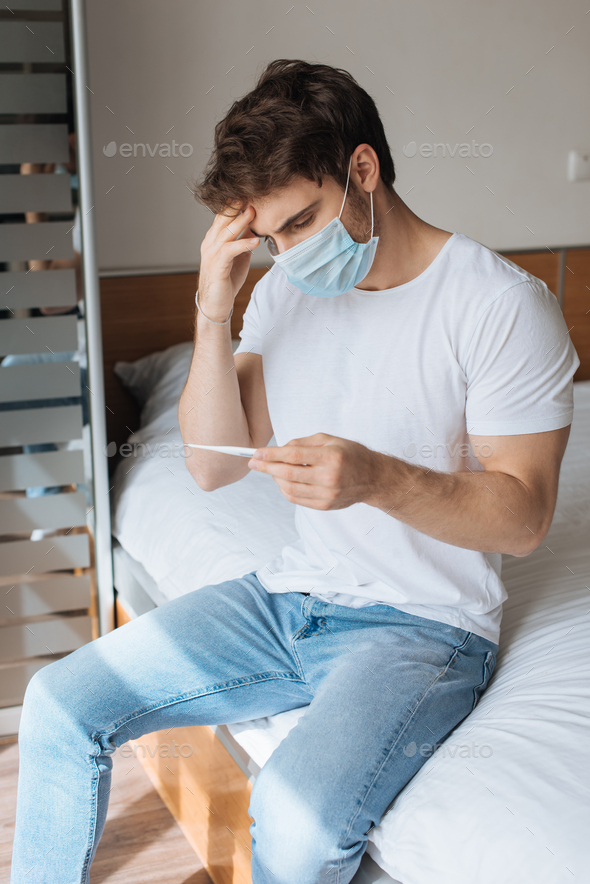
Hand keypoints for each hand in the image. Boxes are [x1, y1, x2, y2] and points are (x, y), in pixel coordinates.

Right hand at [198, 204, 258, 320]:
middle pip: (222, 219)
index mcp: (213, 239)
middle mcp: (209, 244)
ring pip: (226, 233)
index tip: (250, 194)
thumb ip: (244, 241)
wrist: (215, 304)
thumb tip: (256, 227)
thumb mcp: (238, 257)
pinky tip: (255, 241)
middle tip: (251, 195)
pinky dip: (243, 244)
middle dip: (236, 206)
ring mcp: (211, 254)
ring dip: (240, 221)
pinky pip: (230, 251)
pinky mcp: (217, 267)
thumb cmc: (226, 281)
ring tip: (254, 212)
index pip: (223, 216)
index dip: (235, 204)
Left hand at [247, 432, 381, 509]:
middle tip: (254, 462)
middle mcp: (329, 477)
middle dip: (267, 467)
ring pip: (289, 488)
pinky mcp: (325, 505)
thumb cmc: (351, 454)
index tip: (256, 453)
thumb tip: (279, 449)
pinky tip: (283, 481)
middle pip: (288, 474)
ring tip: (271, 470)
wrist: (373, 478)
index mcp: (331, 457)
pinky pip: (297, 499)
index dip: (271, 455)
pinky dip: (285, 489)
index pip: (293, 456)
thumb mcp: (330, 439)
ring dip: (275, 479)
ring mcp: (327, 494)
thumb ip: (303, 443)